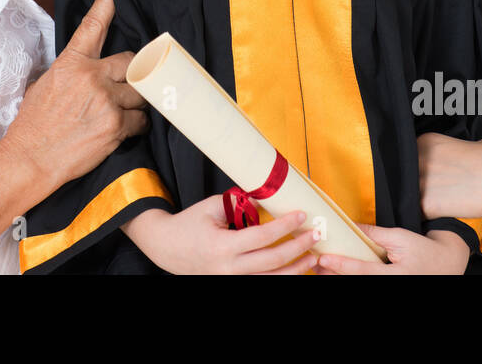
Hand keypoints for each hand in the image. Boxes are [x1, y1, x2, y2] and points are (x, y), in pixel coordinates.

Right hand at [2, 0, 147, 188]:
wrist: (31, 159)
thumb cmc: (35, 125)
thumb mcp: (45, 85)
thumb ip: (71, 71)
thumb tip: (88, 66)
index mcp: (70, 63)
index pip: (93, 26)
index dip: (108, 2)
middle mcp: (91, 76)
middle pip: (133, 62)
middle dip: (134, 75)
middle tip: (125, 88)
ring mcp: (105, 100)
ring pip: (141, 92)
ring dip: (136, 103)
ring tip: (119, 114)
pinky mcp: (115, 124)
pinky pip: (141, 119)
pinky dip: (137, 125)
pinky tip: (122, 130)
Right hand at [123, 196, 319, 274]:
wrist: (166, 248)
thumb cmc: (188, 225)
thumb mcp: (211, 207)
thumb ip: (239, 204)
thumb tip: (267, 199)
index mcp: (222, 247)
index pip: (262, 237)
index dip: (285, 226)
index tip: (301, 215)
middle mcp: (228, 269)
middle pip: (273, 262)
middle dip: (299, 248)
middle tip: (315, 235)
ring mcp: (230, 280)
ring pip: (271, 279)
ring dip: (296, 268)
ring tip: (313, 257)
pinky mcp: (231, 283)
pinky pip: (261, 282)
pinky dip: (280, 276)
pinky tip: (293, 268)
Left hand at [315, 224, 468, 274]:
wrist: (445, 265)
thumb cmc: (425, 251)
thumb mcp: (399, 238)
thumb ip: (374, 234)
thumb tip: (351, 226)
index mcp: (396, 276)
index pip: (363, 271)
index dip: (342, 264)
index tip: (324, 258)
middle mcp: (391, 285)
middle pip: (357, 281)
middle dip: (334, 273)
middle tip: (314, 263)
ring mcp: (388, 288)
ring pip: (359, 283)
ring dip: (338, 276)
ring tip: (319, 268)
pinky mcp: (386, 287)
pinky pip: (366, 282)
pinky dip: (351, 275)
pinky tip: (336, 271)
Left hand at [418, 133, 481, 219]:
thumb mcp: (465, 144)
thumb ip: (449, 153)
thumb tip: (449, 161)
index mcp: (425, 141)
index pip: (410, 160)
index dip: (422, 172)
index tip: (435, 178)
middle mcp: (416, 158)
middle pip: (407, 178)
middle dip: (420, 186)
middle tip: (440, 192)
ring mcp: (418, 181)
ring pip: (410, 196)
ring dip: (422, 201)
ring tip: (446, 202)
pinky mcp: (426, 204)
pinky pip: (419, 214)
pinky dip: (430, 216)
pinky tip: (446, 212)